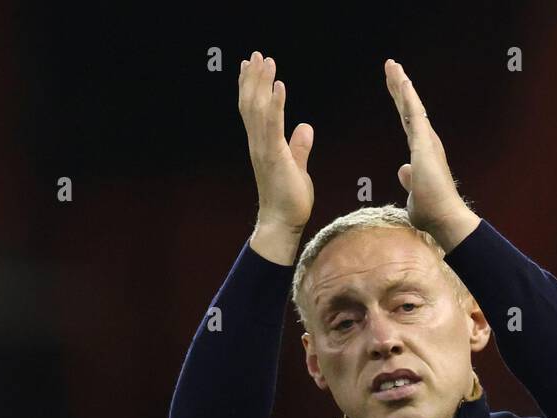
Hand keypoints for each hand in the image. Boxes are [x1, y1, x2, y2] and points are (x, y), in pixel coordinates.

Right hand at [239, 51, 313, 231]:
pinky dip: (275, 104)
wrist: (283, 224)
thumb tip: (305, 128)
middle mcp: (259, 144)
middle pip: (251, 104)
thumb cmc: (289, 201)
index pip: (254, 111)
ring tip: (265, 61)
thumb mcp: (298, 168)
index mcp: (263, 145)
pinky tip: (278, 87)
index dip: (252, 87)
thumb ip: (299, 147)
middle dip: (253, 78)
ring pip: (258, 110)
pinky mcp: (273, 156)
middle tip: (256, 55)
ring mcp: (264, 149)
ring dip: (261, 83)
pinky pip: (273, 125)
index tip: (252, 66)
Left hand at [384, 59, 477, 248]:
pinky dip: (408, 96)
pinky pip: (415, 114)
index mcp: (423, 153)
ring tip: (392, 65)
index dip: (401, 104)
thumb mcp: (413, 193)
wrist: (445, 218)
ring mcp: (427, 141)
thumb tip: (402, 169)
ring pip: (411, 106)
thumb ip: (409, 180)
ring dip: (401, 85)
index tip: (394, 88)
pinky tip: (402, 80)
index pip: (408, 123)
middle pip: (409, 109)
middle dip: (399, 88)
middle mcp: (427, 142)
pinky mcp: (424, 144)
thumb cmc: (431, 212)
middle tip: (391, 67)